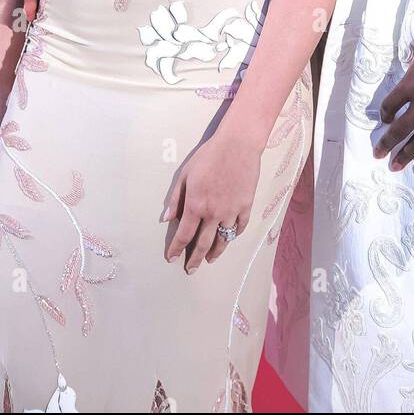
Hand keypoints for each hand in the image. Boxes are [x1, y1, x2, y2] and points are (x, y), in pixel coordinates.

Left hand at [162, 129, 261, 273]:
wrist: (238, 145)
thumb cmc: (209, 156)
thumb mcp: (186, 174)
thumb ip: (175, 198)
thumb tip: (167, 219)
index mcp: (195, 205)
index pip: (184, 234)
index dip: (176, 248)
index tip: (171, 258)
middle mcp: (213, 213)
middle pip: (203, 244)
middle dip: (195, 259)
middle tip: (190, 269)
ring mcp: (231, 212)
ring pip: (223, 240)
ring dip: (215, 252)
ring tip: (209, 259)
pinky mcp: (246, 207)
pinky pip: (239, 228)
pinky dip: (233, 236)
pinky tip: (228, 238)